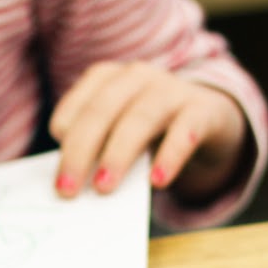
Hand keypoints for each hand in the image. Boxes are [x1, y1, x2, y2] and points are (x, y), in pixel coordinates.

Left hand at [48, 60, 248, 202]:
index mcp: (108, 79)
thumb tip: (74, 188)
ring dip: (118, 153)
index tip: (56, 166)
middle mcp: (137, 77)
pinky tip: (158, 180)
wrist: (211, 121)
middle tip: (67, 189)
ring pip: (140, 117)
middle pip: (102, 110)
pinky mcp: (204, 110)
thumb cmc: (152, 133)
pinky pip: (185, 131)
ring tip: (104, 187)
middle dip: (80, 150)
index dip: (65, 130)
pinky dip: (170, 155)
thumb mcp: (121, 135)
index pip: (80, 102)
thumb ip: (99, 151)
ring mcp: (172, 90)